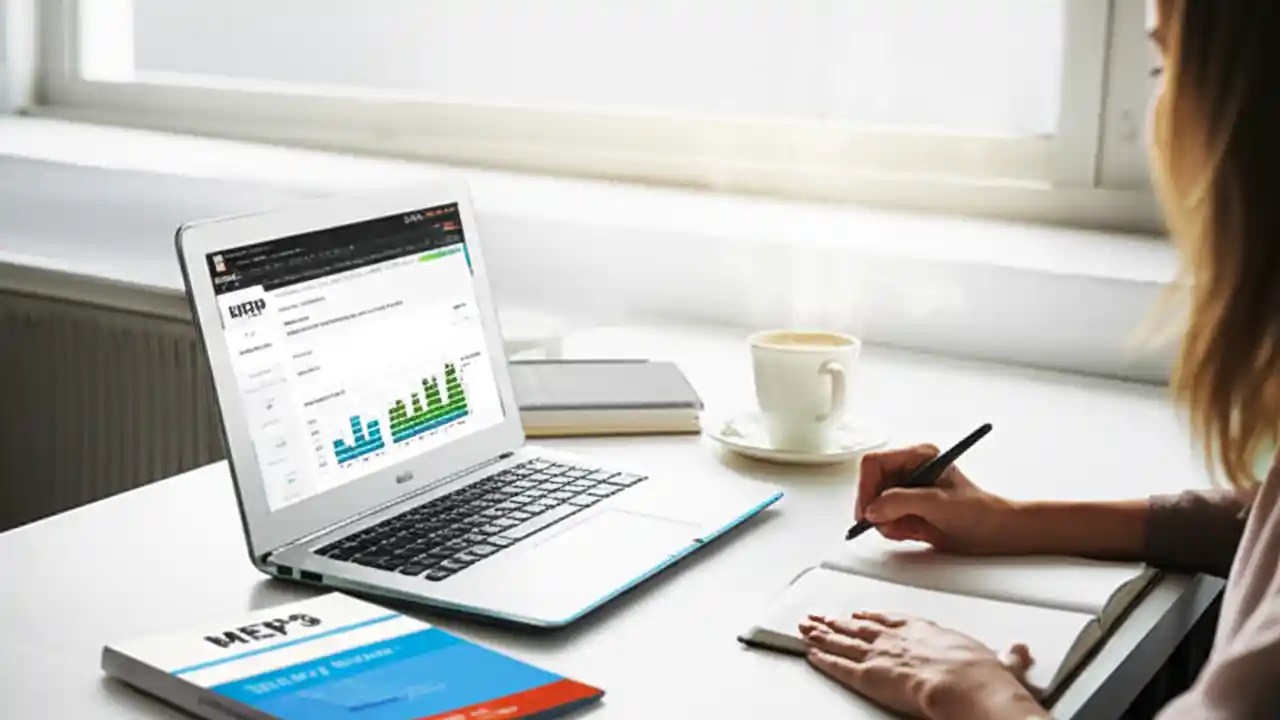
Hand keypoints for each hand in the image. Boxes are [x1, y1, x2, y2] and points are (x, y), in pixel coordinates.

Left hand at [800, 612, 1045, 719]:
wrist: (968, 685)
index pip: (893, 621)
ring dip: (823, 635)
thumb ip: (1008, 656)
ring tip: (806, 628)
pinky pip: (840, 666)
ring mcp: (882, 654)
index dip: (874, 619)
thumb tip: (1020, 651)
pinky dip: (824, 659)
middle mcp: (900, 638)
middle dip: (838, 623)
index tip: (861, 615)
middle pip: (861, 628)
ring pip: (845, 642)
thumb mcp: (1002, 661)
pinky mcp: (869, 675)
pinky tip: (811, 654)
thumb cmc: (983, 676)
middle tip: (820, 616)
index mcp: (928, 631)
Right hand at [855, 444, 1021, 554]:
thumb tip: (872, 508)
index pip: (875, 463)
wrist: (995, 534)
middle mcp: (909, 471)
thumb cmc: (977, 511)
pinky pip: (884, 520)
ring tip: (909, 528)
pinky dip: (893, 530)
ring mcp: (907, 492)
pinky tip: (913, 532)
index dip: (866, 486)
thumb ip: (901, 502)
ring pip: (874, 505)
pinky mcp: (907, 511)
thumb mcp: (937, 503)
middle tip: (886, 524)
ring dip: (886, 522)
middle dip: (876, 508)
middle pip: (871, 485)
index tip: (868, 510)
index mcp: (917, 457)